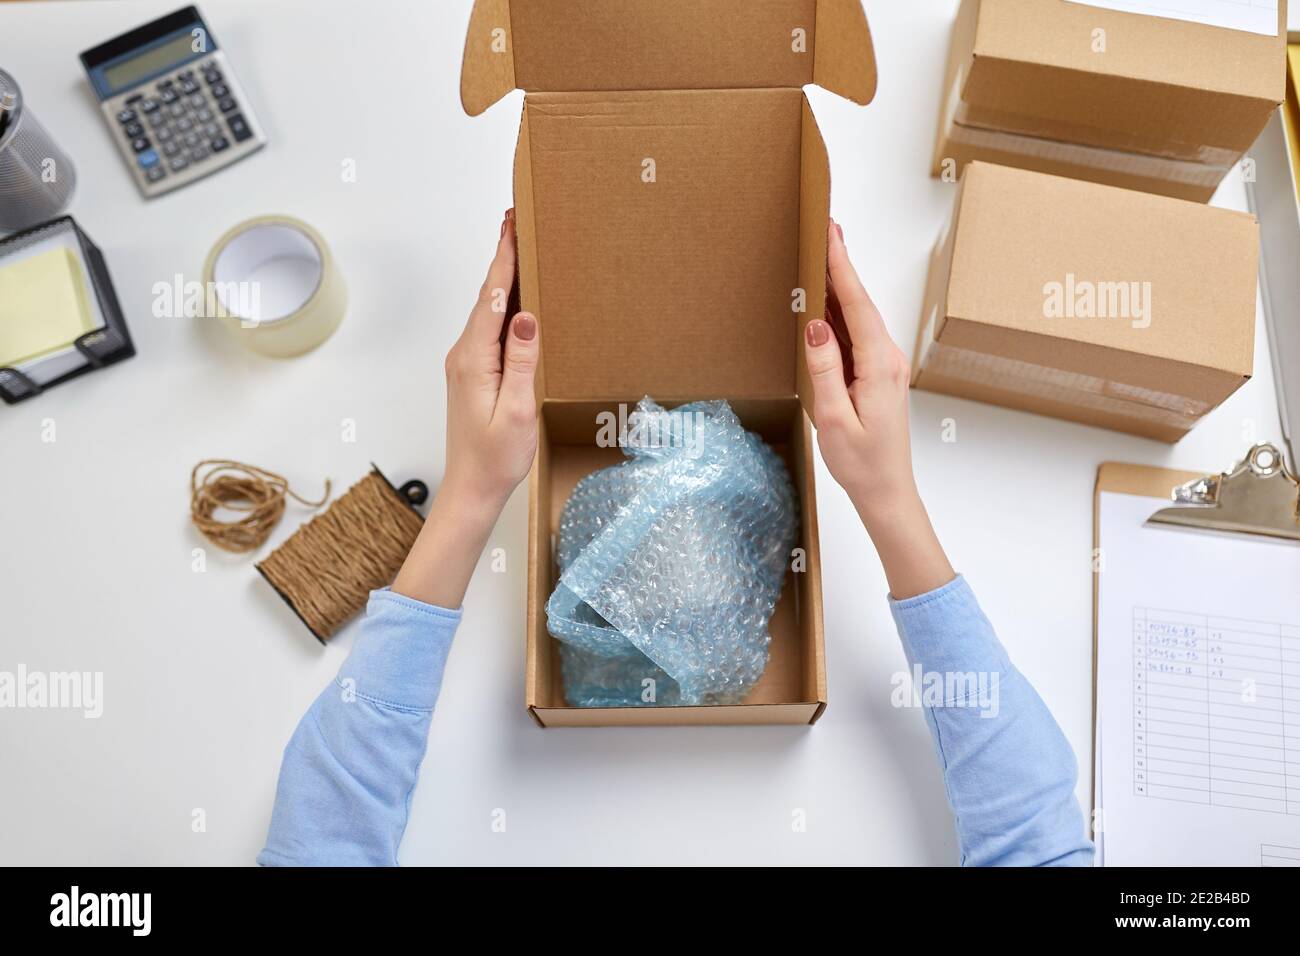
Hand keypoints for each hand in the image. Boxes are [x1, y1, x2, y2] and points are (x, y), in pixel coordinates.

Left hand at [442, 209, 538, 508]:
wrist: (471, 490)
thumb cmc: (495, 459)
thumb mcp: (516, 411)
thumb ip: (522, 362)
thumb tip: (526, 316)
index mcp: (474, 359)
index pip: (492, 297)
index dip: (504, 257)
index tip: (513, 223)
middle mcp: (464, 355)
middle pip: (487, 296)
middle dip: (504, 257)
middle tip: (518, 221)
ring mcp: (467, 364)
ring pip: (488, 311)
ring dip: (504, 280)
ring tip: (521, 249)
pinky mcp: (474, 374)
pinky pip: (489, 330)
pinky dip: (503, 306)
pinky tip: (517, 300)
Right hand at [802, 219, 954, 599]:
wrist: (887, 492)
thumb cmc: (862, 462)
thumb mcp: (835, 419)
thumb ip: (824, 370)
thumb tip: (815, 325)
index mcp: (878, 364)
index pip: (856, 304)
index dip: (841, 266)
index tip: (829, 233)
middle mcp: (886, 358)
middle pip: (859, 302)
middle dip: (840, 264)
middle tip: (823, 228)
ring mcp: (883, 365)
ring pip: (857, 316)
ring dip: (839, 286)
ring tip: (820, 255)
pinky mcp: (876, 374)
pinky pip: (856, 334)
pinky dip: (840, 312)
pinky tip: (825, 303)